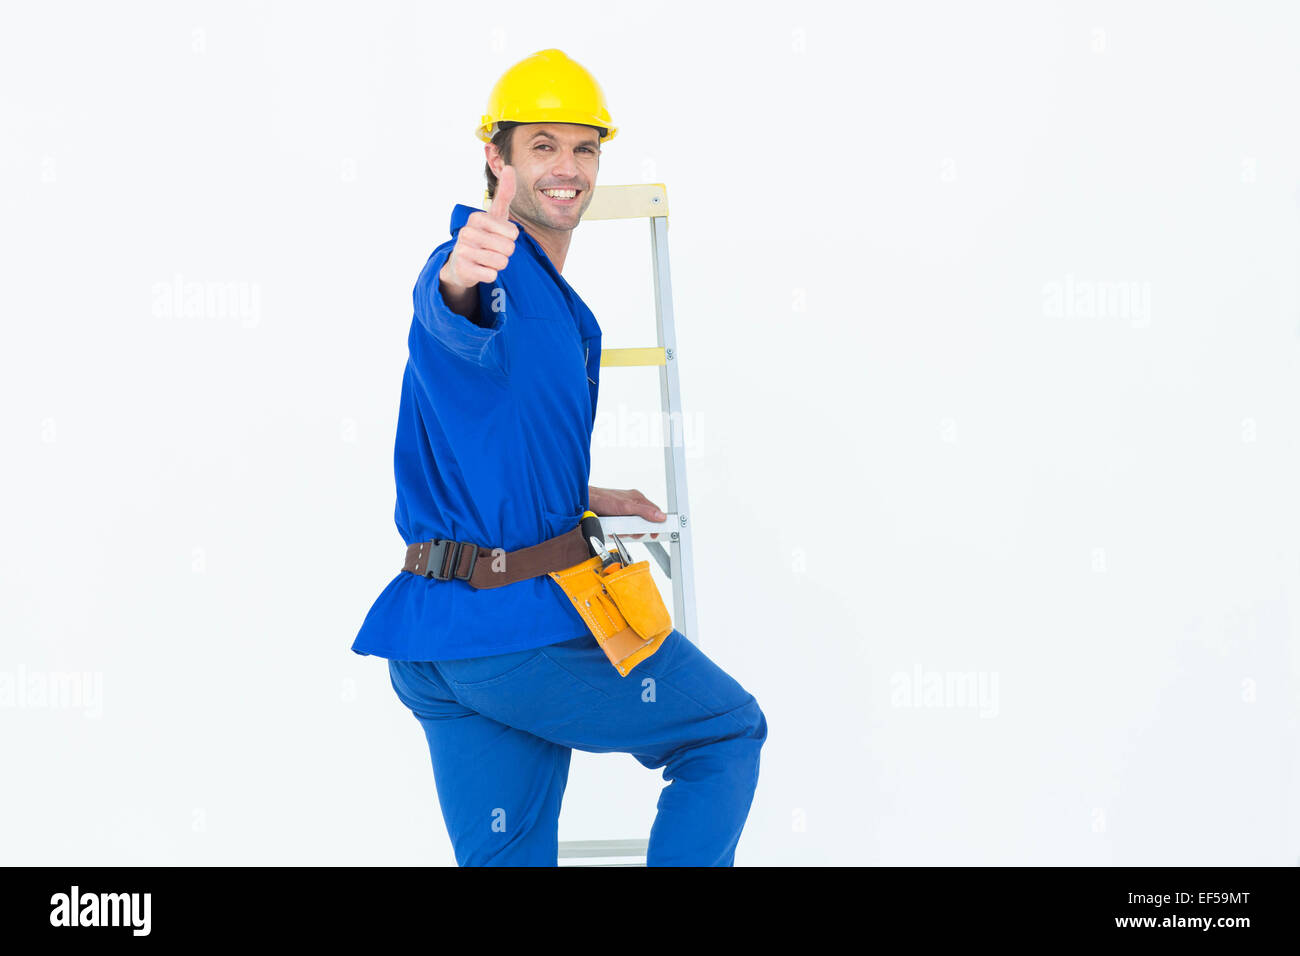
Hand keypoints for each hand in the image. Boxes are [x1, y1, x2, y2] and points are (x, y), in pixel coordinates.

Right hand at [440, 165, 519, 290]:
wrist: (461, 263)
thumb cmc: (484, 236)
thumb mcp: (495, 215)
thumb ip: (504, 194)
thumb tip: (510, 167)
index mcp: (477, 217)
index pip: (513, 233)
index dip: (510, 238)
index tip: (498, 236)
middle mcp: (467, 232)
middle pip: (508, 249)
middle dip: (505, 253)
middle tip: (492, 250)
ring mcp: (462, 250)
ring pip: (501, 262)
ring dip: (498, 264)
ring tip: (486, 259)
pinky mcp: (462, 269)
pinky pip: (492, 275)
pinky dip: (490, 275)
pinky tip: (480, 269)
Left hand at [589, 486, 666, 539]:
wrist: (585, 502)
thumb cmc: (603, 499)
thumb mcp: (626, 507)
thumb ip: (644, 511)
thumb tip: (660, 516)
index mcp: (637, 498)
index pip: (654, 512)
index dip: (657, 524)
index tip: (655, 534)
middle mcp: (632, 504)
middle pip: (643, 522)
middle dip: (637, 530)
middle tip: (630, 531)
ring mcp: (624, 511)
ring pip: (632, 527)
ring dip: (625, 531)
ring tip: (618, 528)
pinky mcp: (616, 517)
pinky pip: (622, 528)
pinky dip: (618, 531)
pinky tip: (613, 529)